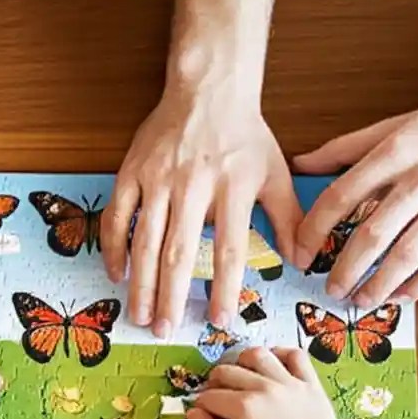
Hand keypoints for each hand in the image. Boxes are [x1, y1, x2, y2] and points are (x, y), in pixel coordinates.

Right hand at [101, 92, 300, 336]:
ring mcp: (158, 179)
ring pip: (145, 240)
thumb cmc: (243, 134)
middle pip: (179, 252)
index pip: (228, 249)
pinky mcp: (131, 171)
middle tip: (165, 330)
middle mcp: (192, 185)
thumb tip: (303, 262)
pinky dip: (114, 248)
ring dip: (141, 283)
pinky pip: (117, 216)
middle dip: (170, 296)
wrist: (208, 88)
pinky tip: (118, 275)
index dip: (222, 287)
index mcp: (232, 187)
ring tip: (141, 315)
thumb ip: (288, 218)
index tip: (218, 320)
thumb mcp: (275, 172)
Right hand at [186, 347, 353, 418]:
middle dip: (214, 381)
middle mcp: (264, 388)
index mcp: (244, 409)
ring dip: (241, 360)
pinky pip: (294, 354)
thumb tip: (192, 413)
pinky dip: (280, 353)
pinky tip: (273, 364)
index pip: (210, 397)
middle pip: (227, 372)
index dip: (201, 403)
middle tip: (216, 393)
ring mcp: (289, 381)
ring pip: (257, 354)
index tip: (202, 410)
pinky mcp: (309, 381)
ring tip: (240, 373)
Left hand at [292, 90, 417, 306]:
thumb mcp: (393, 126)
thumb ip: (344, 148)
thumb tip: (299, 163)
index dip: (315, 229)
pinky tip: (400, 295)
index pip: (342, 196)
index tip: (300, 253)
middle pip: (373, 234)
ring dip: (378, 285)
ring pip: (408, 255)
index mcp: (395, 153)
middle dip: (345, 269)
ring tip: (359, 300)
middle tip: (330, 289)